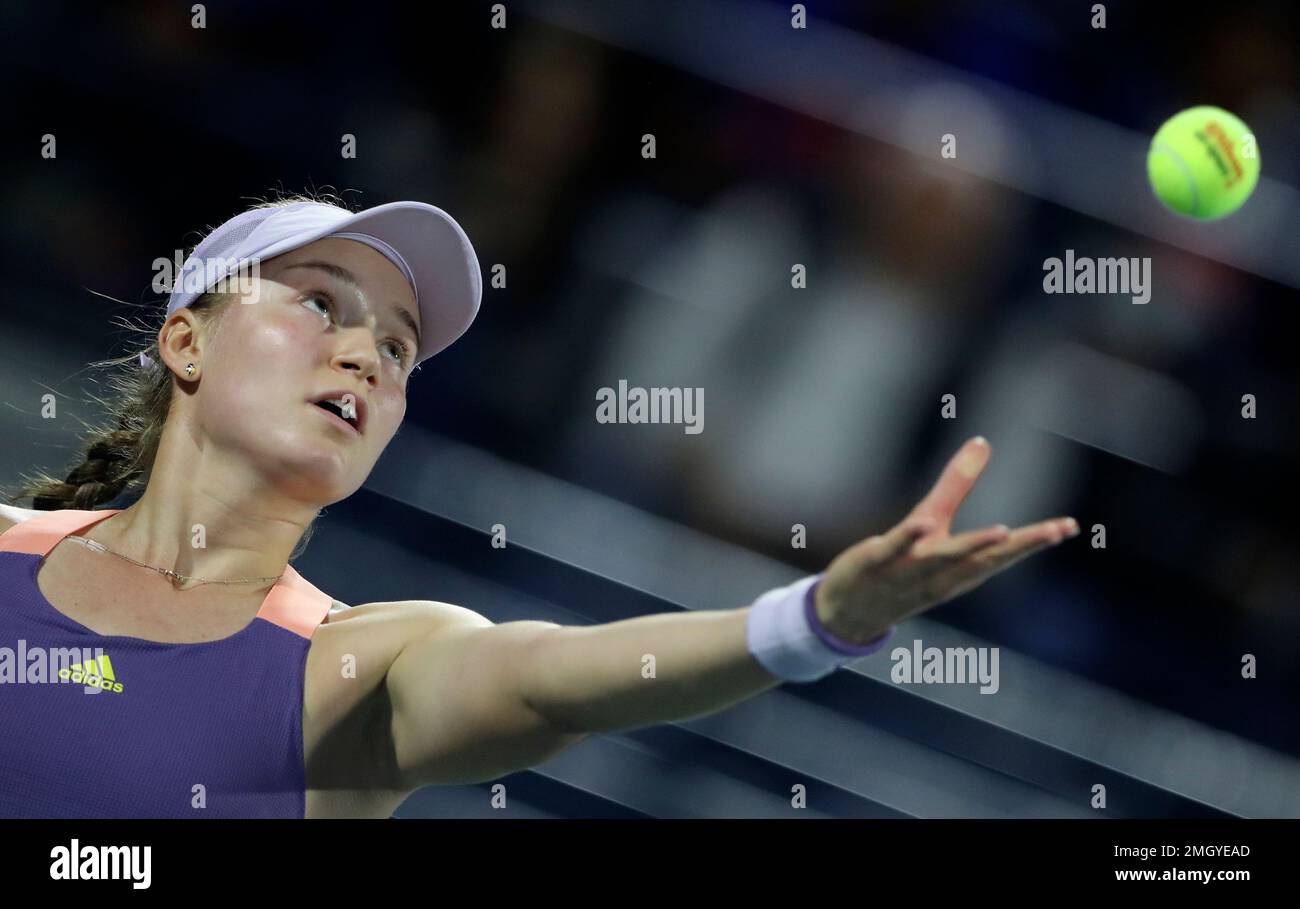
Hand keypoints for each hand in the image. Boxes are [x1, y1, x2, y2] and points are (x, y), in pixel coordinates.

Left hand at [815, 437, 1077, 642]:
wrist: (849, 610)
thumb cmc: (900, 565)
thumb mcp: (931, 519)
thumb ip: (957, 484)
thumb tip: (982, 441)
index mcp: (960, 567)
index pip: (1002, 554)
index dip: (1035, 541)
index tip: (1068, 526)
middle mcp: (939, 574)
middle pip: (983, 559)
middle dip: (1020, 547)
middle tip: (1055, 531)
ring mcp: (907, 571)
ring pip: (942, 558)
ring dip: (972, 547)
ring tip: (1003, 531)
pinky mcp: (874, 562)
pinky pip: (892, 549)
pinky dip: (907, 539)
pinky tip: (923, 523)